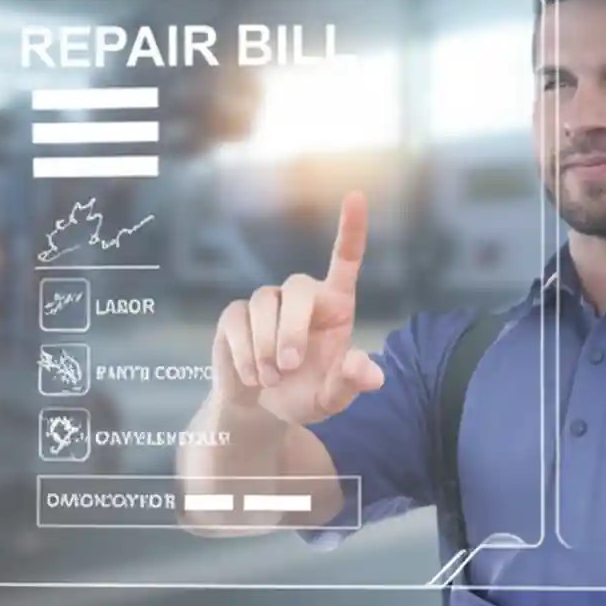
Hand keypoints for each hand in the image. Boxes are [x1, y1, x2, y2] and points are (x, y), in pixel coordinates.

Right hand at [209, 191, 384, 424]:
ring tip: (271, 379)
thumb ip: (352, 383)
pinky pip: (237, 323)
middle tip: (289, 368)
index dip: (351, 229)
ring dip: (266, 348)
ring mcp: (266, 302)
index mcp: (334, 305)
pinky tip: (254, 376)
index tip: (355, 196)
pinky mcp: (235, 315)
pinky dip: (245, 355)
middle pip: (297, 289)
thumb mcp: (334, 398)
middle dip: (292, 330)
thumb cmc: (306, 394)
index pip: (345, 260)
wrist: (262, 408)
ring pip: (263, 306)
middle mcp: (301, 296)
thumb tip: (370, 372)